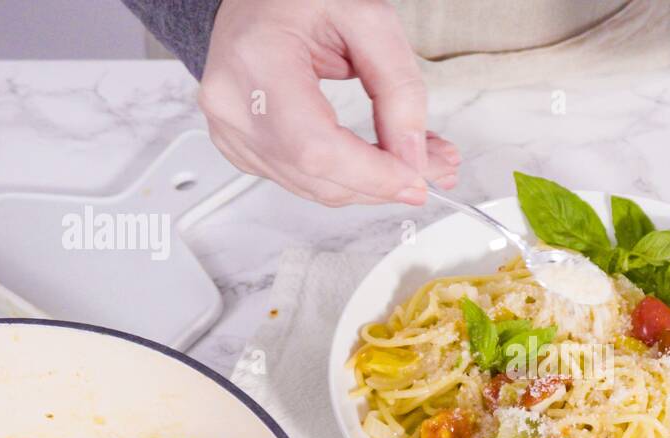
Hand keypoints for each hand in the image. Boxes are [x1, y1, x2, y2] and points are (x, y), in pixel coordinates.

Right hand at [198, 0, 459, 206]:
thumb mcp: (368, 21)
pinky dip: (350, 178)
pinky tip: (380, 160)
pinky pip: (305, 181)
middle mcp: (234, 105)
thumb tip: (413, 157)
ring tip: (419, 161)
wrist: (257, 3)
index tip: (418, 179)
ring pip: (315, 187)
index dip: (371, 174)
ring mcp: (232, 132)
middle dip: (385, 181)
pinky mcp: (243, 149)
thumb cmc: (301, 1)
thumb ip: (399, 88)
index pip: (315, 146)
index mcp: (256, 63)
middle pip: (317, 174)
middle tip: (437, 168)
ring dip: (374, 184)